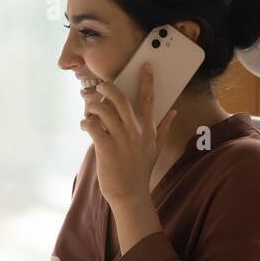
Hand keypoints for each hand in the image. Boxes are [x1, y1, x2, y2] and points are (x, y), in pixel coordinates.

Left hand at [81, 62, 177, 208]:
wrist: (130, 194)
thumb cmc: (140, 170)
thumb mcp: (156, 148)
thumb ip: (164, 127)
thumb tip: (174, 111)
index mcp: (148, 129)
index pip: (148, 100)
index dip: (146, 81)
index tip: (144, 66)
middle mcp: (135, 130)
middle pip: (121, 99)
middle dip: (107, 87)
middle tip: (98, 86)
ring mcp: (121, 138)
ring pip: (103, 109)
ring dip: (92, 105)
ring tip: (88, 109)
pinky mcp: (106, 147)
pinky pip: (92, 126)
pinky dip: (86, 122)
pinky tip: (85, 125)